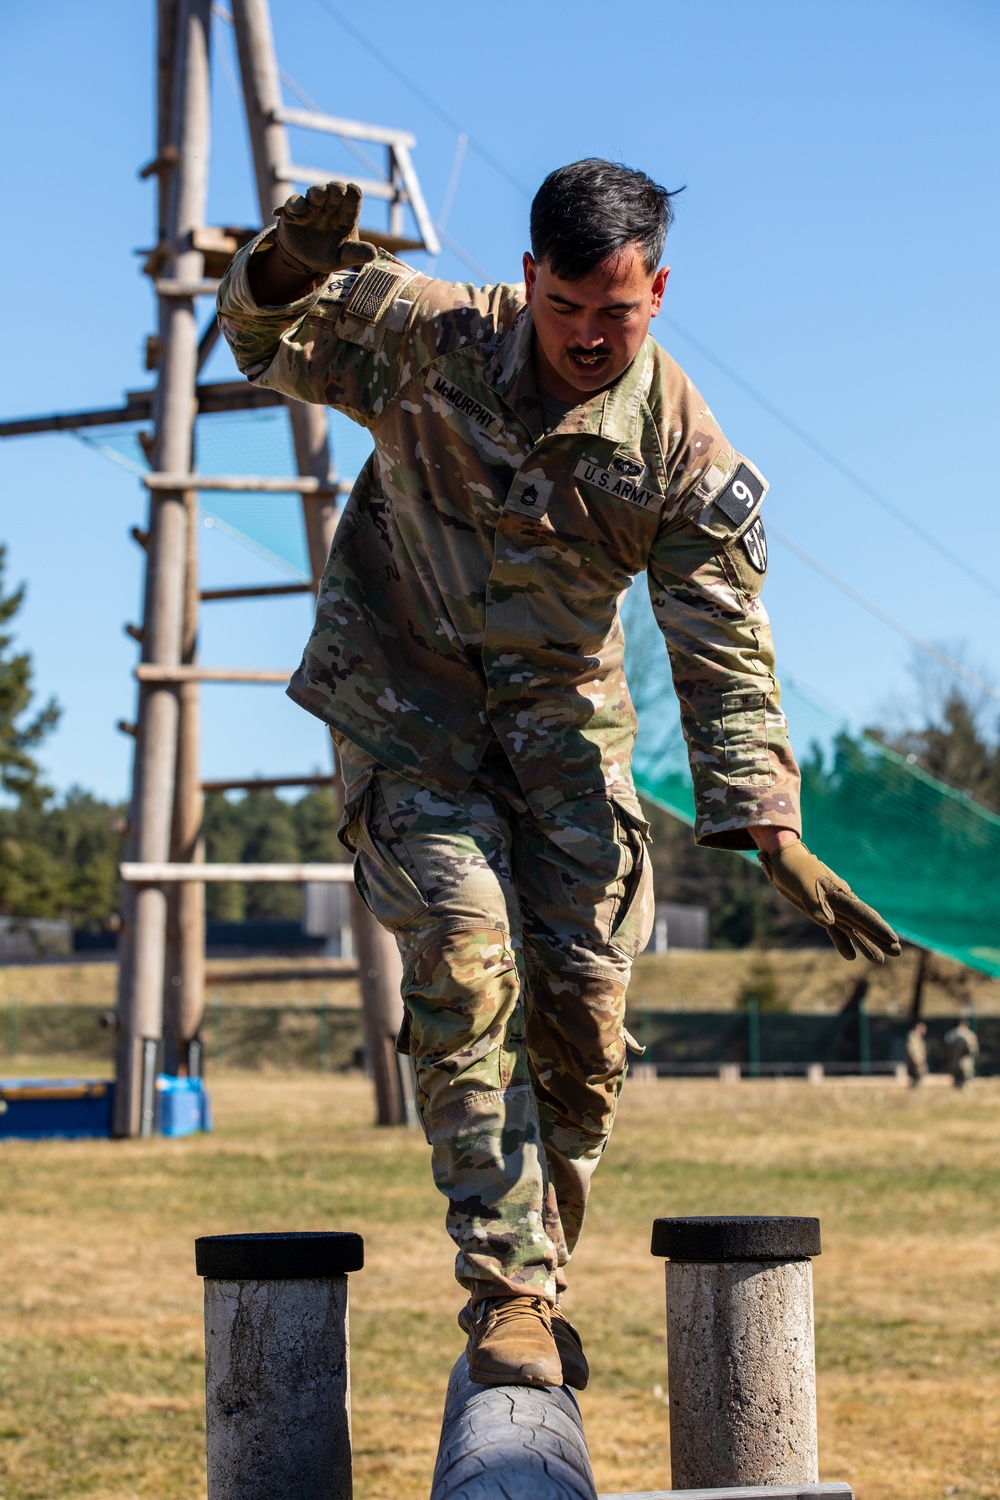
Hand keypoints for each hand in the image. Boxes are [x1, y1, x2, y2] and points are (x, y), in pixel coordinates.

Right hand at [273, 181, 377, 275]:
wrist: (302, 261)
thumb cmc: (327, 255)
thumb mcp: (342, 258)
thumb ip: (356, 254)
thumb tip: (373, 253)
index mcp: (346, 216)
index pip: (354, 196)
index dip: (353, 193)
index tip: (352, 194)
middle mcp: (330, 207)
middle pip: (336, 189)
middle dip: (336, 188)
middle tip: (336, 193)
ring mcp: (312, 207)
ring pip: (316, 191)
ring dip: (318, 191)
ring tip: (317, 199)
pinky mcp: (294, 212)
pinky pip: (295, 202)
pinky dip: (297, 203)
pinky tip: (300, 210)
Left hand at [757, 840, 901, 963]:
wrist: (783, 860)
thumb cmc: (794, 868)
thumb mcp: (802, 882)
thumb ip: (815, 901)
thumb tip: (829, 923)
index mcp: (840, 894)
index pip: (862, 913)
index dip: (877, 928)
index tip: (893, 940)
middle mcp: (840, 902)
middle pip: (863, 923)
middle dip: (880, 939)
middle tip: (898, 953)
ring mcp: (832, 908)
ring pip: (853, 929)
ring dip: (866, 944)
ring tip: (880, 961)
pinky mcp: (820, 912)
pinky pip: (835, 930)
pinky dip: (842, 942)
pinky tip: (851, 957)